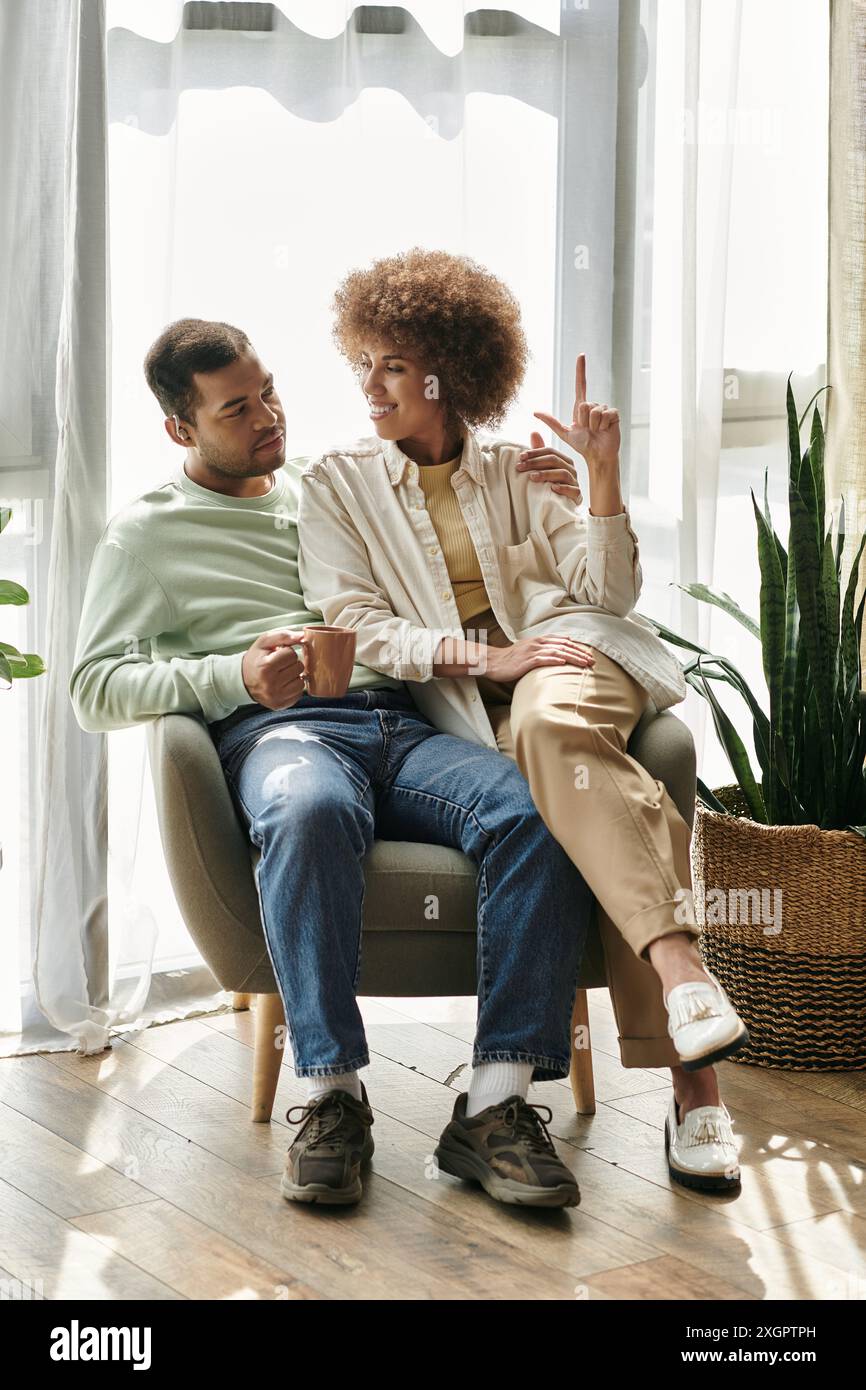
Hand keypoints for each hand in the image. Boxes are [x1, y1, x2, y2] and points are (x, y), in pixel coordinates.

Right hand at [242, 628, 308, 709]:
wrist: (243, 680)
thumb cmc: (256, 659)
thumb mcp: (264, 642)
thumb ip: (284, 636)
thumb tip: (303, 637)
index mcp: (265, 667)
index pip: (291, 654)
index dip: (286, 652)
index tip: (277, 655)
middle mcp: (270, 684)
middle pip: (299, 667)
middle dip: (291, 663)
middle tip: (280, 665)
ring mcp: (276, 697)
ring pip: (302, 681)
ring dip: (295, 676)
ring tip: (282, 674)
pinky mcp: (280, 705)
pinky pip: (299, 693)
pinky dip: (293, 687)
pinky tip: (283, 684)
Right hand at [484, 634, 595, 683]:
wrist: (492, 661)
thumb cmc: (511, 659)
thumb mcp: (528, 651)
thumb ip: (542, 651)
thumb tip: (558, 654)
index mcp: (539, 640)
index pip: (563, 641)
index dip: (577, 647)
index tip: (589, 655)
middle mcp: (537, 643)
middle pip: (564, 646)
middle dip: (580, 653)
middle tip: (592, 661)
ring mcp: (532, 651)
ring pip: (557, 651)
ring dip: (573, 657)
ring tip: (584, 663)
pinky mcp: (526, 660)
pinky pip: (542, 659)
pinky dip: (554, 659)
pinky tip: (563, 662)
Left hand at [515, 431, 582, 503]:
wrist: (561, 505)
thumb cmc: (551, 484)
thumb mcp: (544, 468)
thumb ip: (539, 452)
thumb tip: (534, 432)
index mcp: (564, 460)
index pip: (550, 452)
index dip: (535, 453)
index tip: (520, 457)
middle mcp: (571, 469)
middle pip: (555, 460)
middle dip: (535, 463)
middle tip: (520, 467)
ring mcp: (574, 482)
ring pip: (563, 474)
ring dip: (546, 474)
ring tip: (532, 477)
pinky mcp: (577, 495)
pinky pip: (573, 490)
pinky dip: (563, 489)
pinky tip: (552, 489)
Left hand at [534, 353, 620, 470]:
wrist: (597, 455)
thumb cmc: (583, 445)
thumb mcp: (564, 433)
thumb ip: (551, 421)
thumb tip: (535, 412)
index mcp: (581, 406)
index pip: (580, 384)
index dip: (580, 370)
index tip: (581, 355)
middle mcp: (593, 405)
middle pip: (584, 404)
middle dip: (584, 420)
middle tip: (587, 429)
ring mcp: (605, 409)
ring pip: (594, 410)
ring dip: (593, 425)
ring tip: (596, 431)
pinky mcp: (614, 414)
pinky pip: (606, 414)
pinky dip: (603, 425)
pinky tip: (605, 430)